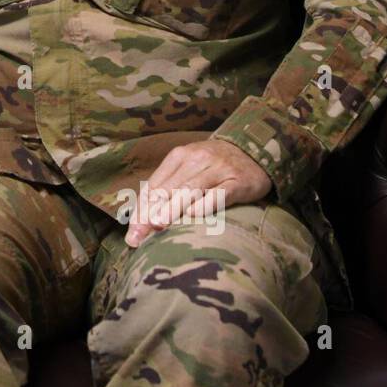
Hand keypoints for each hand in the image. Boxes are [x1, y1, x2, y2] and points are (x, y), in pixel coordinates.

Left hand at [124, 139, 271, 247]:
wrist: (254, 151)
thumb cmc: (214, 166)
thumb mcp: (189, 168)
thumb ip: (168, 189)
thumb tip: (144, 219)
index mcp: (179, 156)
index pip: (154, 186)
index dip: (141, 210)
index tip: (132, 233)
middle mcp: (196, 160)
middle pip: (168, 189)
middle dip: (151, 213)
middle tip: (138, 235)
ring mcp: (217, 169)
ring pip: (190, 190)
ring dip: (172, 208)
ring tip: (158, 224)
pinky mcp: (237, 182)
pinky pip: (219, 194)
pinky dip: (205, 205)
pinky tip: (193, 216)